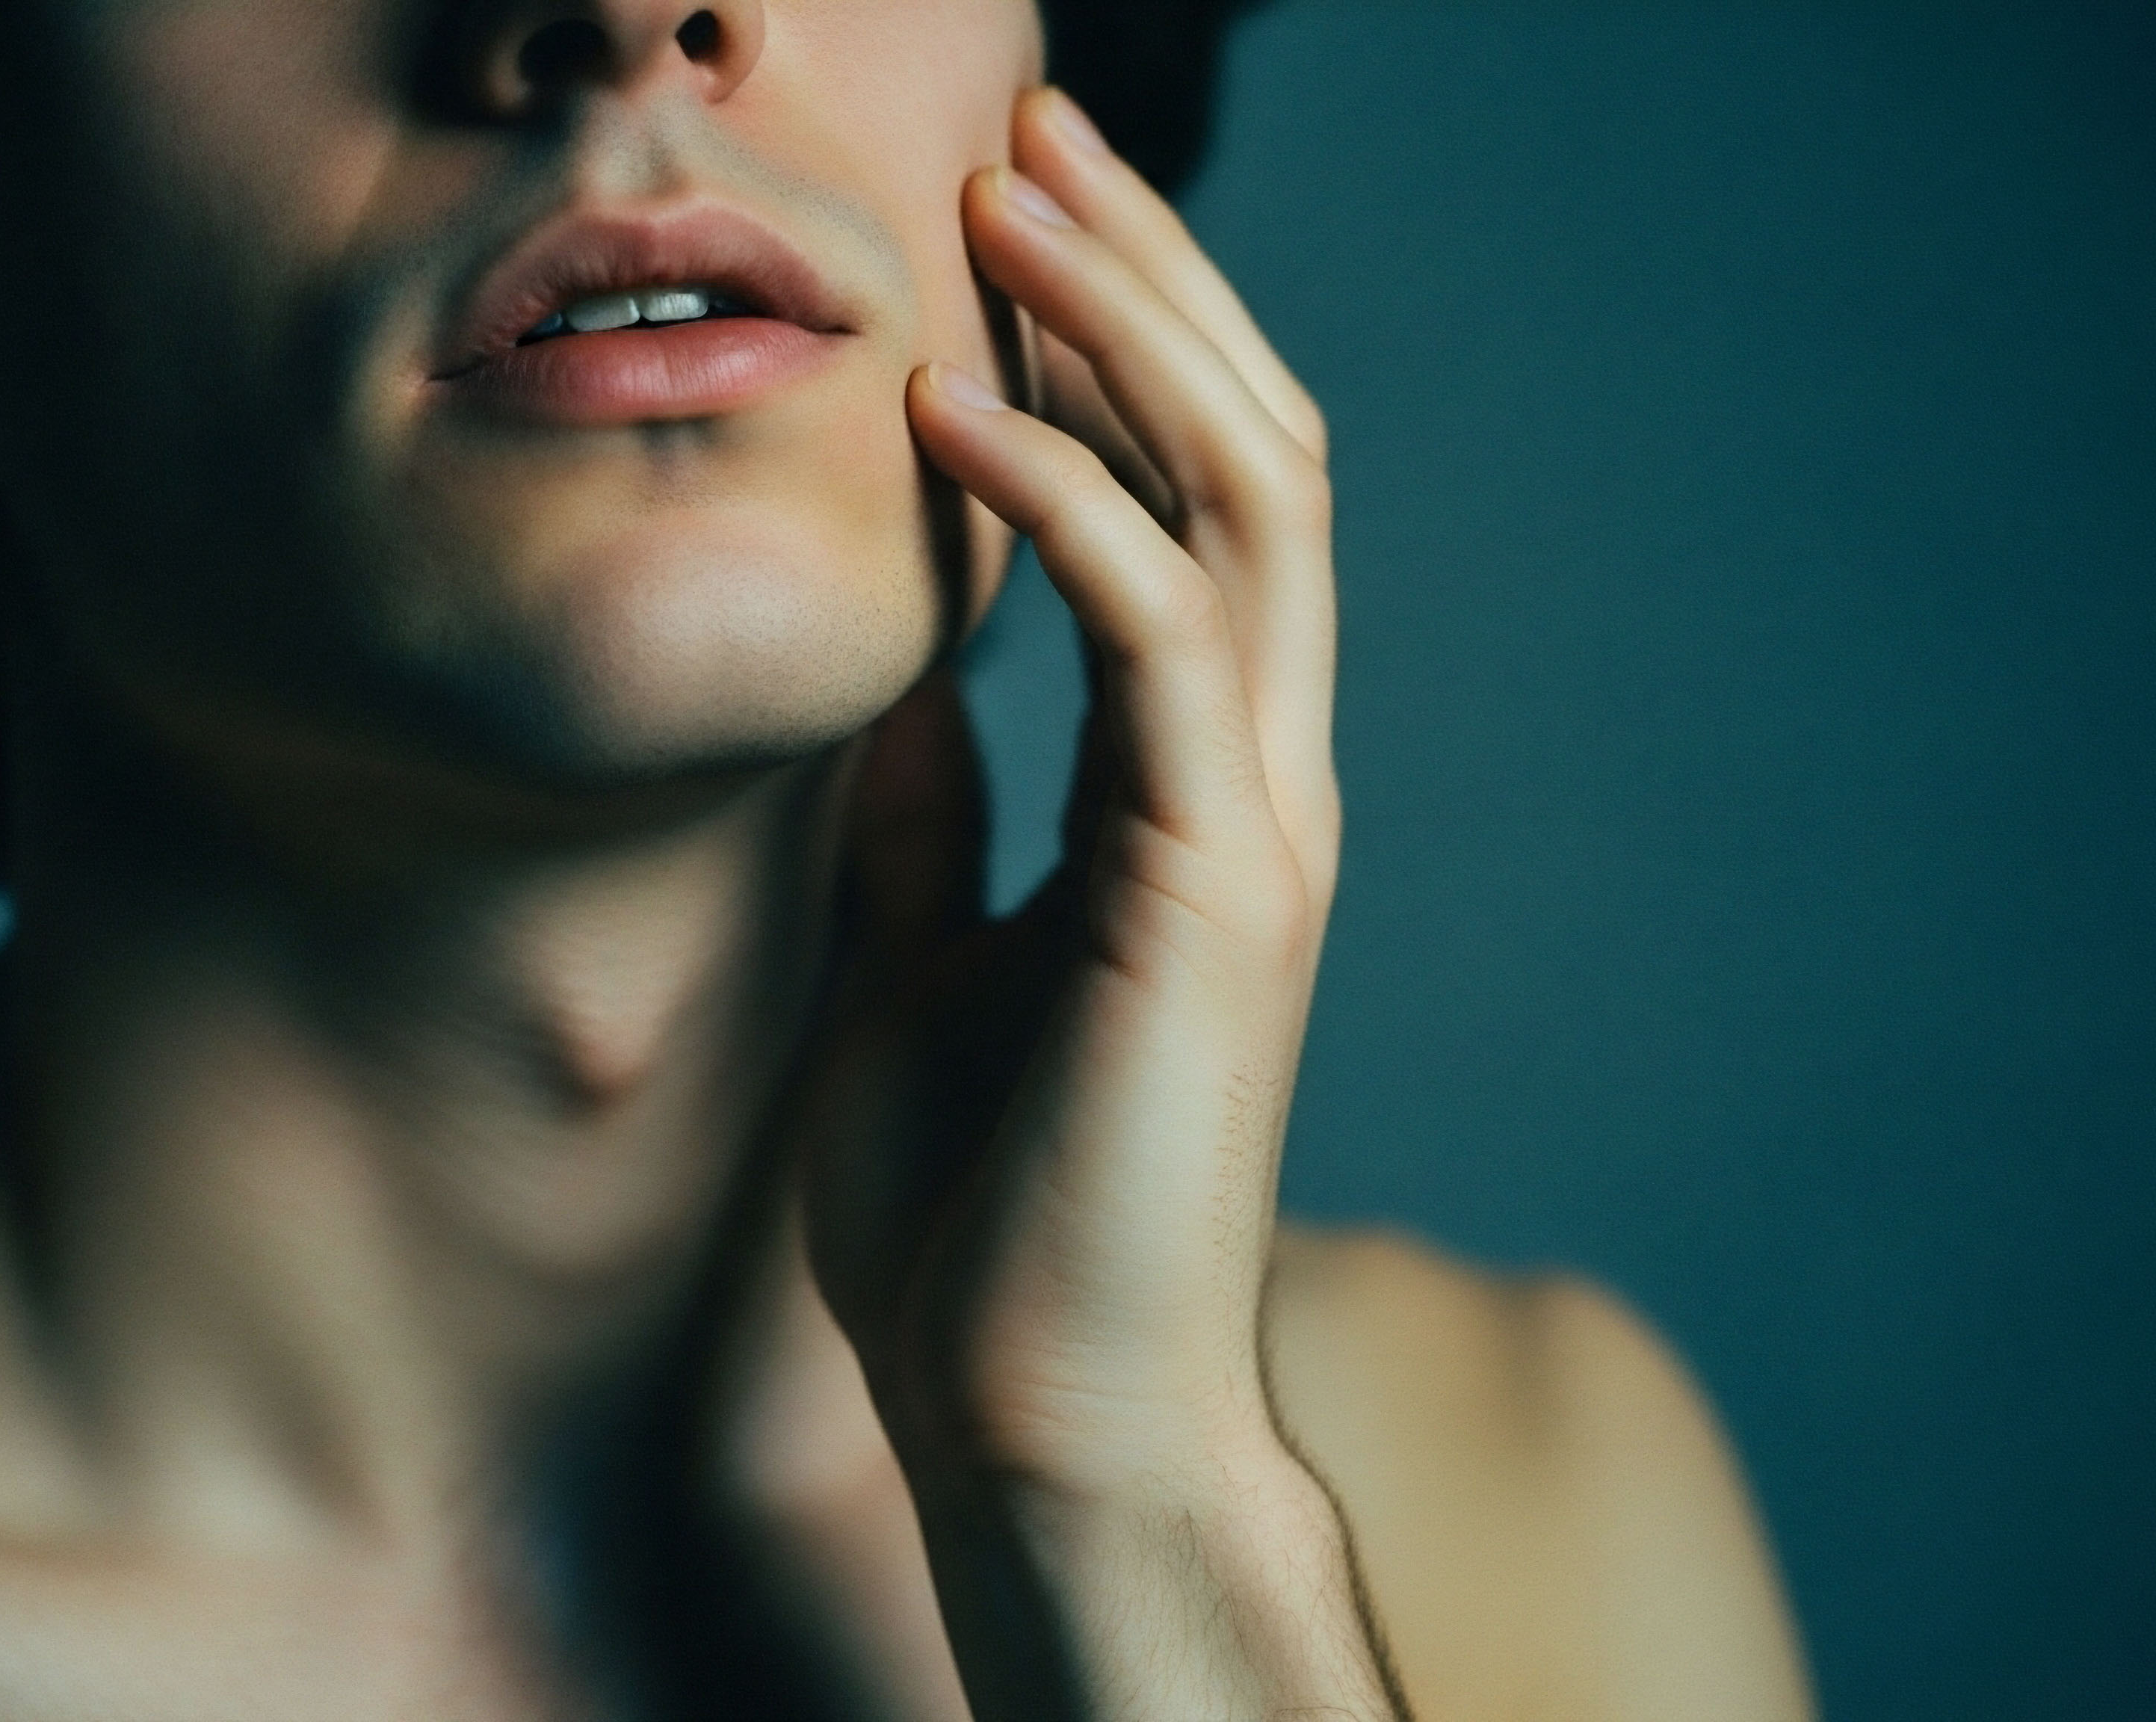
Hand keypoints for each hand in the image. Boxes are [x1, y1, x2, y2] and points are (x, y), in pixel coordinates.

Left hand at [789, 88, 1395, 1720]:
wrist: (1032, 1410)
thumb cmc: (978, 1212)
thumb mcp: (921, 961)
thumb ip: (931, 814)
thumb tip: (896, 678)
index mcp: (1191, 792)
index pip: (1191, 511)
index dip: (1114, 354)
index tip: (1006, 229)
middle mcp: (1256, 777)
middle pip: (1250, 454)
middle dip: (1147, 282)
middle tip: (1036, 134)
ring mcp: (1259, 822)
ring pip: (1246, 499)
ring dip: (1129, 332)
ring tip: (1014, 195)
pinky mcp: (1220, 881)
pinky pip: (1153, 631)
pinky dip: (1061, 498)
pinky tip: (952, 410)